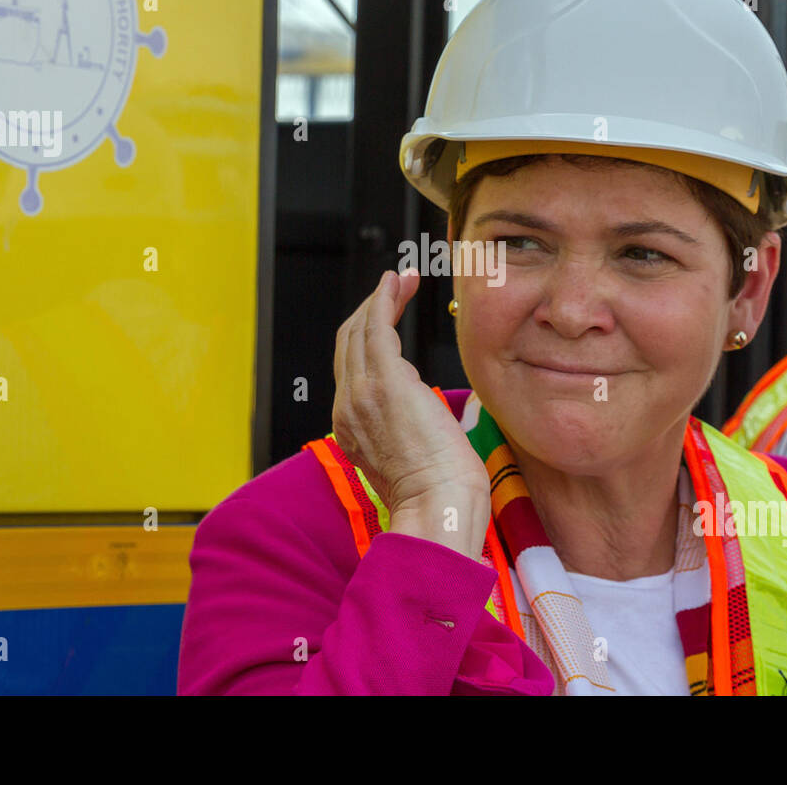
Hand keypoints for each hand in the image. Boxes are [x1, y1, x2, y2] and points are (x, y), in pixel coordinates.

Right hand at [332, 270, 489, 518]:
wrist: (437, 507)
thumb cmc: (439, 494)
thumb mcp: (411, 458)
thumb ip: (406, 430)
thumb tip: (423, 411)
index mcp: (351, 429)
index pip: (351, 370)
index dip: (366, 339)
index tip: (386, 319)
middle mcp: (347, 408)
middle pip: (347, 344)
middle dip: (369, 310)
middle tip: (393, 287)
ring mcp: (361, 393)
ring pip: (359, 331)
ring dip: (379, 298)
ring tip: (399, 279)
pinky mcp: (384, 380)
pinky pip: (376, 326)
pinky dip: (384, 299)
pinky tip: (397, 283)